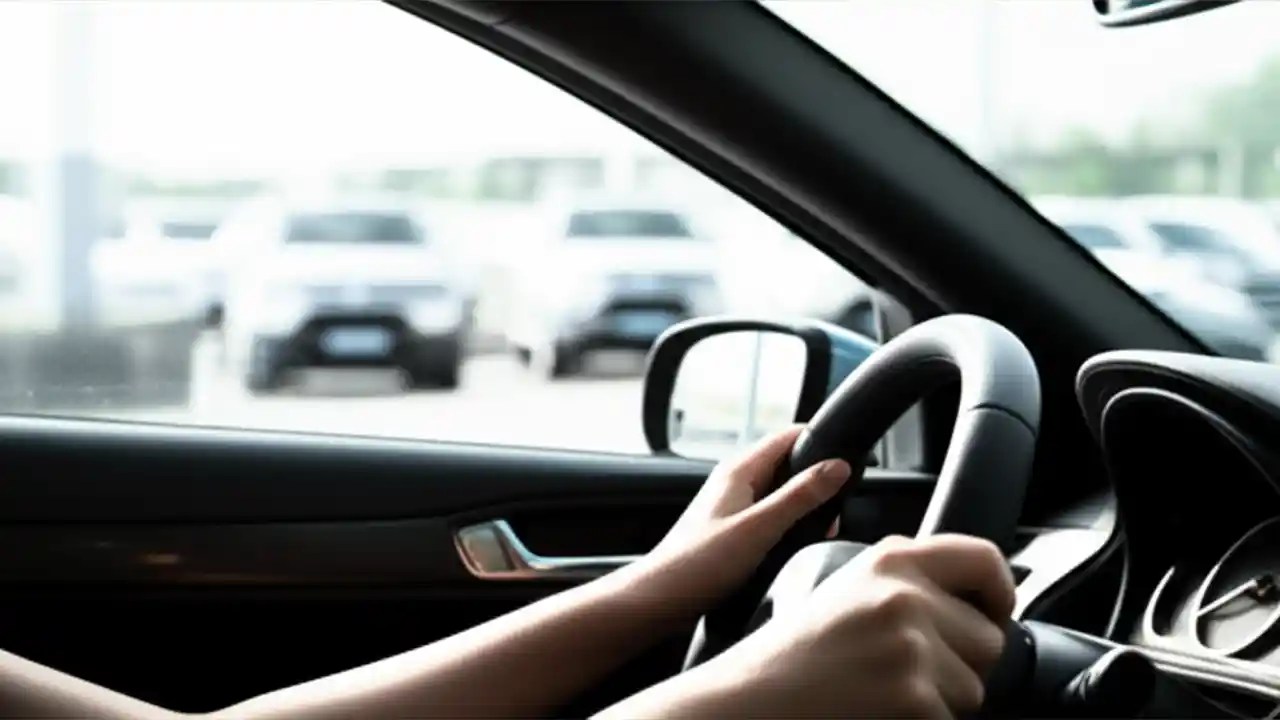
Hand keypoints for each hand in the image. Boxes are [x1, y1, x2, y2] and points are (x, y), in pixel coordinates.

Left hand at [621, 425, 851, 620]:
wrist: (661, 598)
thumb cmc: (700, 563)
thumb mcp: (760, 528)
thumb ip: (800, 497)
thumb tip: (837, 467)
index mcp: (740, 471)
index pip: (788, 437)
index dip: (820, 442)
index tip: (849, 460)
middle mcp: (736, 483)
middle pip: (788, 465)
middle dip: (817, 482)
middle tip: (835, 511)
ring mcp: (733, 506)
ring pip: (781, 494)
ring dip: (804, 508)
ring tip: (820, 532)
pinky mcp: (732, 530)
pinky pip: (770, 517)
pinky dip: (789, 527)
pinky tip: (795, 548)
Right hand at [689, 534, 1015, 718]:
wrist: (754, 698)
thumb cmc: (795, 651)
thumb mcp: (849, 586)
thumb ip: (907, 578)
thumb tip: (978, 592)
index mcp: (891, 560)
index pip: (985, 559)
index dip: (1001, 592)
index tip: (994, 612)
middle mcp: (905, 596)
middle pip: (990, 637)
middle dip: (964, 662)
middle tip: (911, 670)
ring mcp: (911, 647)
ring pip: (975, 687)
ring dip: (941, 699)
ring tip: (884, 690)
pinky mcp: (913, 696)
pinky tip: (879, 710)